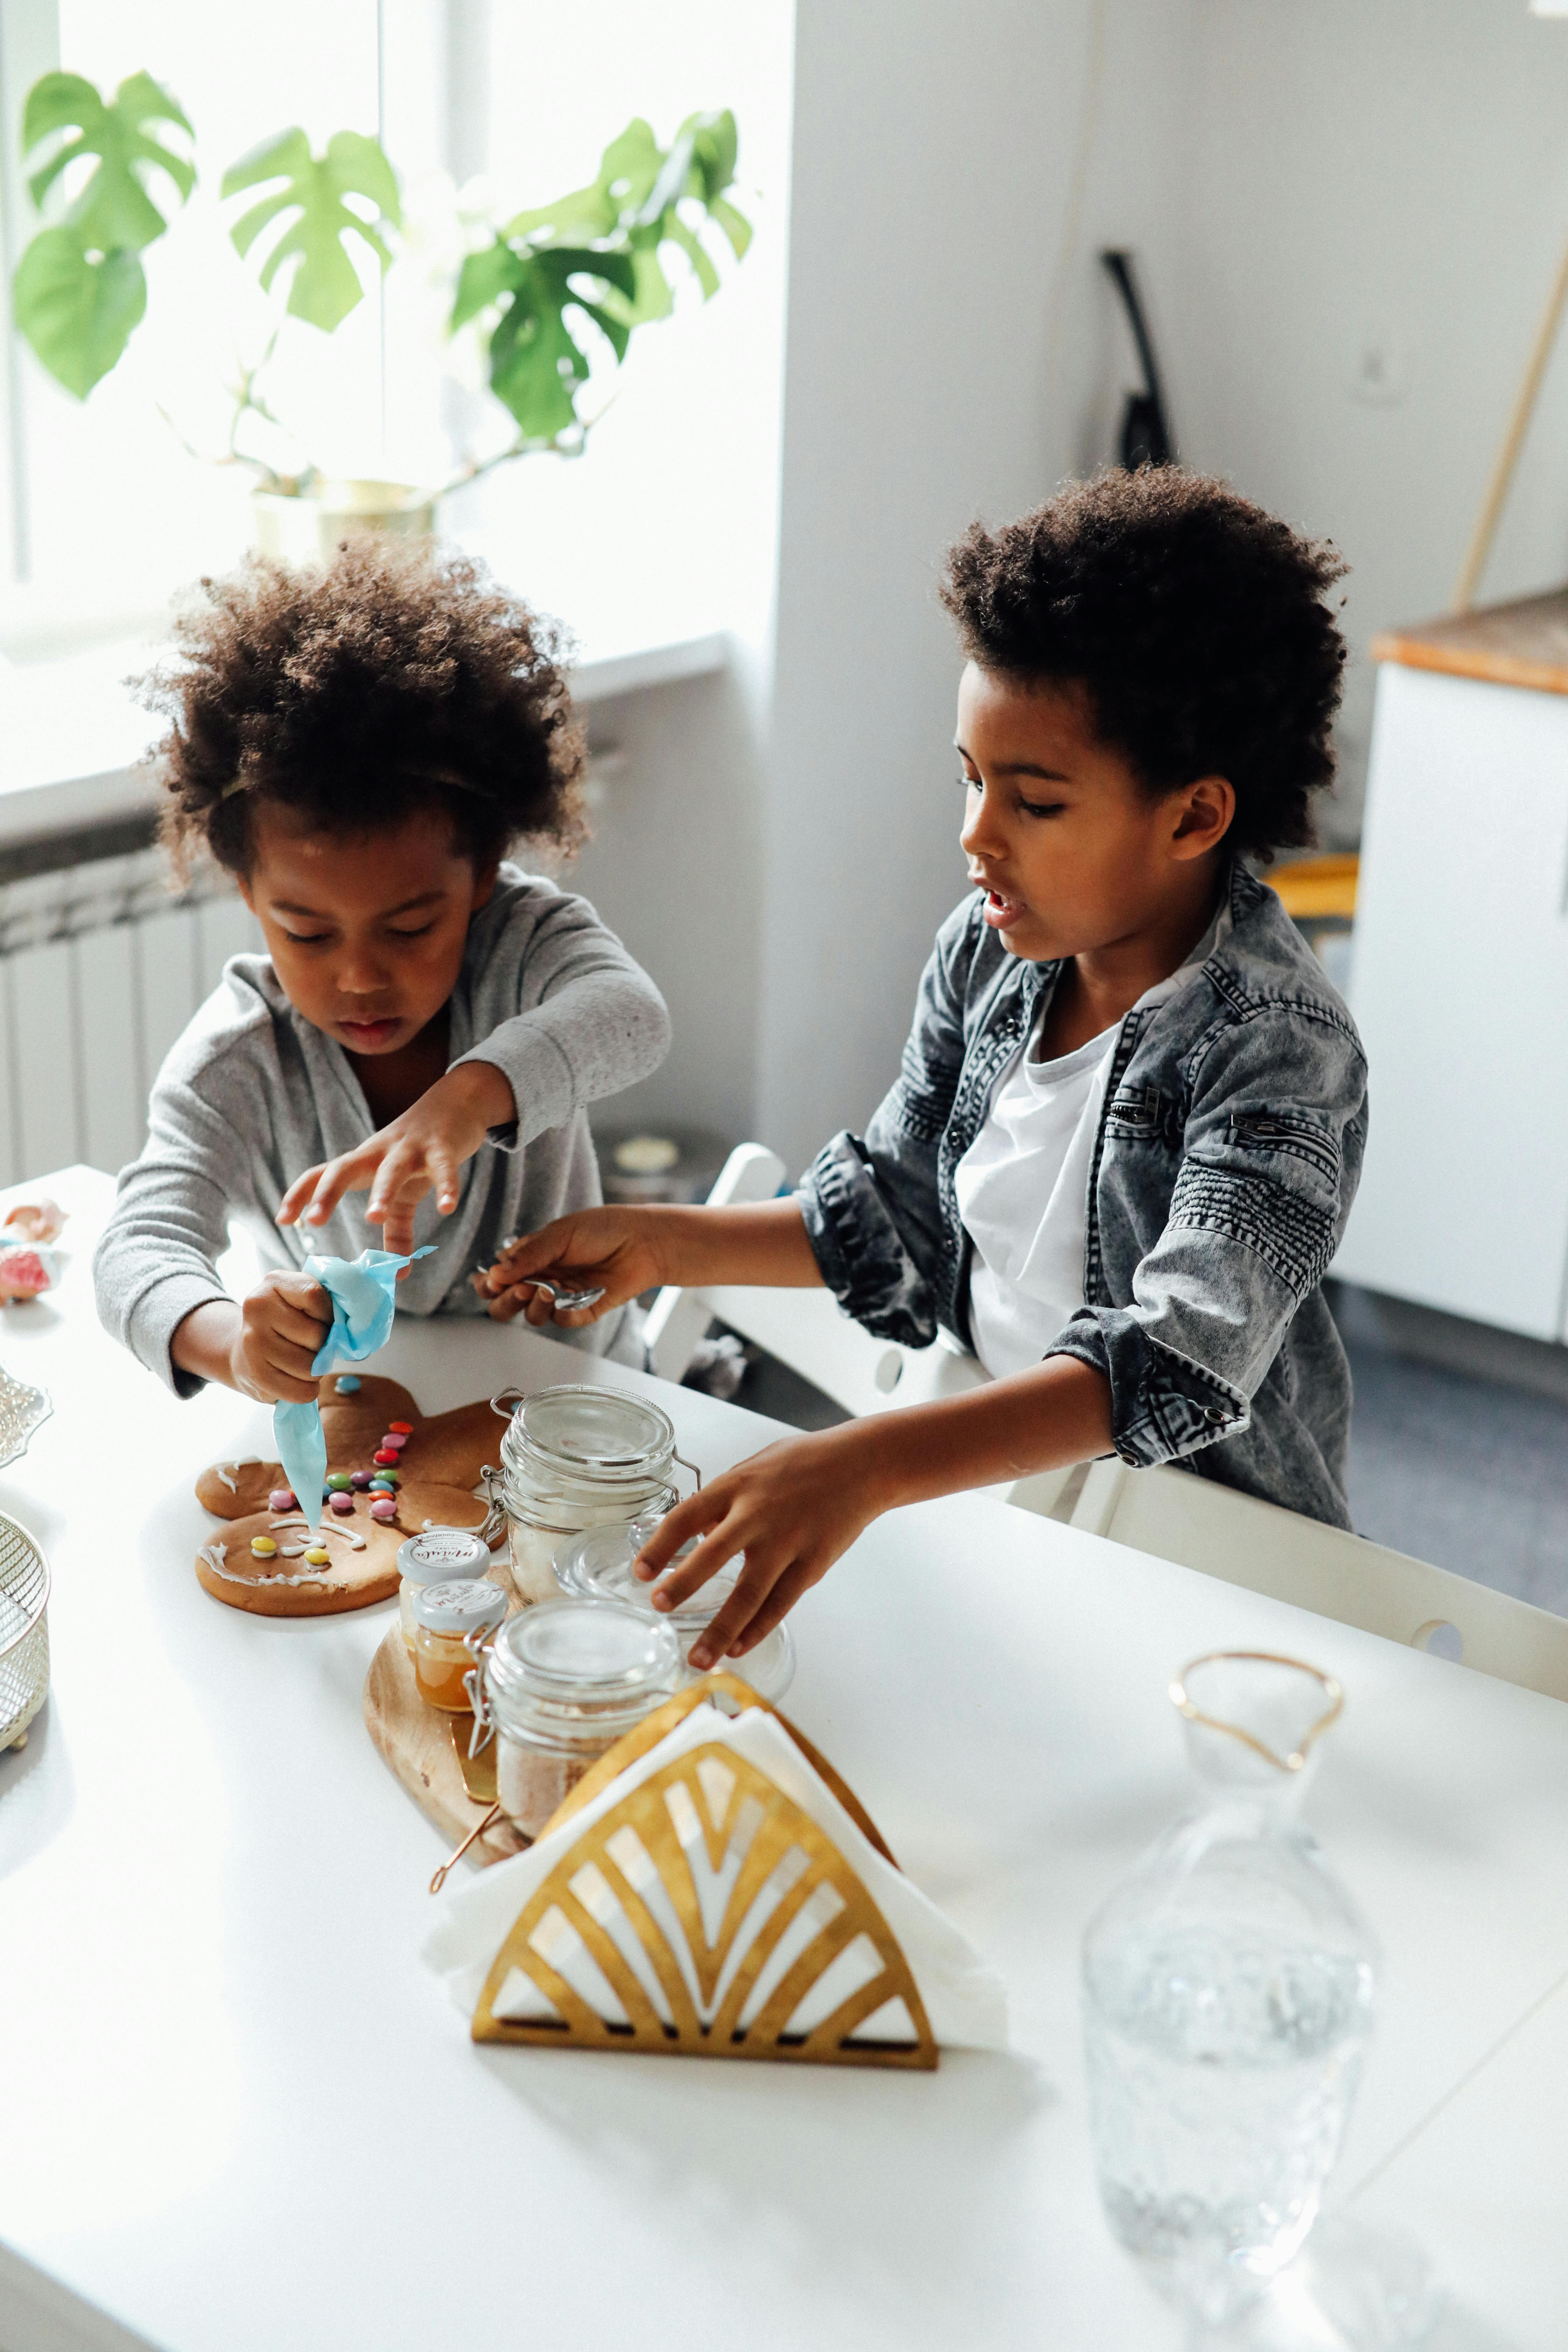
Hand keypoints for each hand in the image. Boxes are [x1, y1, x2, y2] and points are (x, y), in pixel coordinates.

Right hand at [228, 1268, 332, 1402]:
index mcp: (275, 1282)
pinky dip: (306, 1389)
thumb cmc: (286, 1325)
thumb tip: (354, 1328)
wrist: (242, 1351)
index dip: (329, 1314)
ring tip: (302, 1362)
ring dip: (316, 1370)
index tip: (326, 1321)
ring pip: (311, 1367)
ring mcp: (253, 1341)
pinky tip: (295, 1378)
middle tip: (312, 1346)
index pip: (315, 1295)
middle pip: (316, 1335)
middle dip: (323, 1346)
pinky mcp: (255, 1373)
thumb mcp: (300, 1301)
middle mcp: (258, 1308)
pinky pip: (301, 1391)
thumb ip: (326, 1303)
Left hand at [277, 1063, 512, 1259]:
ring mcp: (410, 1147)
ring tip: (373, 1217)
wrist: (456, 1102)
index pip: (322, 1174)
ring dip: (382, 1191)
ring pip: (392, 1168)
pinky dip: (445, 1186)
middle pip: (344, 1168)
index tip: (282, 1220)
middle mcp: (379, 1152)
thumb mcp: (406, 1191)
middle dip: (327, 1193)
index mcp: (363, 1162)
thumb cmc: (421, 1151)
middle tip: (313, 1221)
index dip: (300, 1194)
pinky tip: (447, 1207)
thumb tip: (399, 1272)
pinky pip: (443, 1167)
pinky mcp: (442, 1146)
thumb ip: (398, 1230)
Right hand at [474, 1205, 670, 1327]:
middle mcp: (542, 1280)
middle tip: (519, 1290)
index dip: (488, 1285)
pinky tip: (565, 1297)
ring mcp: (561, 1297)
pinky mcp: (582, 1310)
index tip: (492, 1282)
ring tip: (546, 1290)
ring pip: (532, 1316)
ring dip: (533, 1306)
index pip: (498, 1279)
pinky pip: (561, 1321)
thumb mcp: (560, 1235)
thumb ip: (528, 1256)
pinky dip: (559, 1312)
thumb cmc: (602, 1230)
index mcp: (531, 1259)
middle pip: (507, 1305)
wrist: (642, 1240)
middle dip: (505, 1301)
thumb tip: (495, 1273)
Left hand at [630, 1424, 890, 1667]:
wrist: (862, 1465)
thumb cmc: (804, 1463)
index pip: (686, 1516)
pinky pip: (781, 1604)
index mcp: (737, 1487)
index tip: (640, 1571)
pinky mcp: (813, 1564)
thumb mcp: (753, 1467)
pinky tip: (738, 1648)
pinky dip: (758, 1629)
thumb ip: (723, 1500)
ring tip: (698, 1659)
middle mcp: (759, 1514)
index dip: (660, 1545)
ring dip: (721, 1629)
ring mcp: (788, 1542)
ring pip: (750, 1593)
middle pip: (713, 1554)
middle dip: (683, 1584)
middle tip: (659, 1606)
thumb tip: (697, 1533)